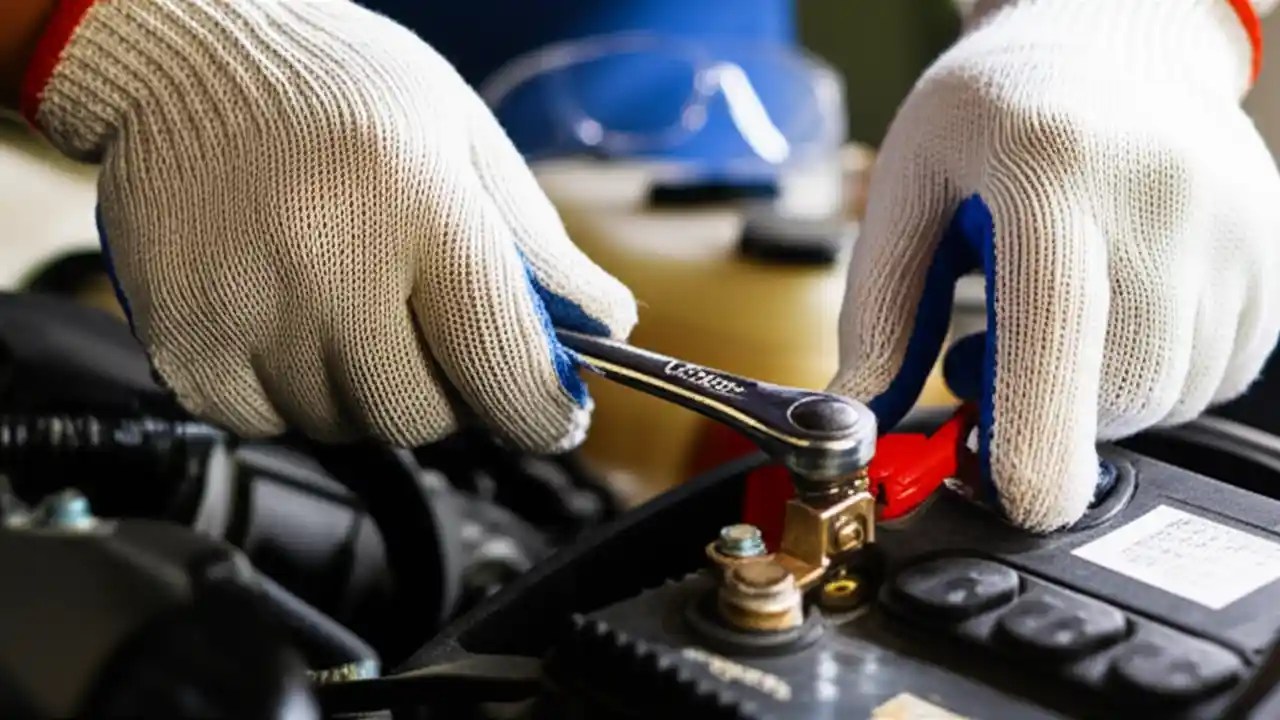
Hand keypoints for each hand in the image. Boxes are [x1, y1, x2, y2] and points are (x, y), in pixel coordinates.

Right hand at [22, 0, 634, 450]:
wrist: (188, 56)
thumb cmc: (341, 88)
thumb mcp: (464, 138)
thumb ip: (539, 244)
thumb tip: (608, 325)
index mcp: (420, 205)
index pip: (505, 365)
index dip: (545, 411)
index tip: (555, 412)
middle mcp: (330, 265)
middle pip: (425, 416)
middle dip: (453, 394)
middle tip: (438, 332)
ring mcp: (248, 311)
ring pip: (349, 427)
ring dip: (371, 390)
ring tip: (353, 303)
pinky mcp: (186, 344)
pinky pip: (269, 425)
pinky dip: (296, 393)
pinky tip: (292, 318)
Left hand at [831, 0, 1279, 530]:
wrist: (1109, 40)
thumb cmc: (995, 109)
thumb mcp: (907, 187)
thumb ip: (880, 310)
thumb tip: (858, 420)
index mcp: (1050, 169)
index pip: (1056, 322)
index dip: (1038, 430)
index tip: (1020, 497)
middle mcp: (1162, 198)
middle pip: (1120, 387)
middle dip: (1048, 413)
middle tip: (987, 353)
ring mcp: (1234, 228)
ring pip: (1171, 395)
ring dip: (1096, 395)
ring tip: (1051, 315)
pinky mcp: (1273, 257)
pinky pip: (1216, 374)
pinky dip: (1154, 374)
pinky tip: (1111, 311)